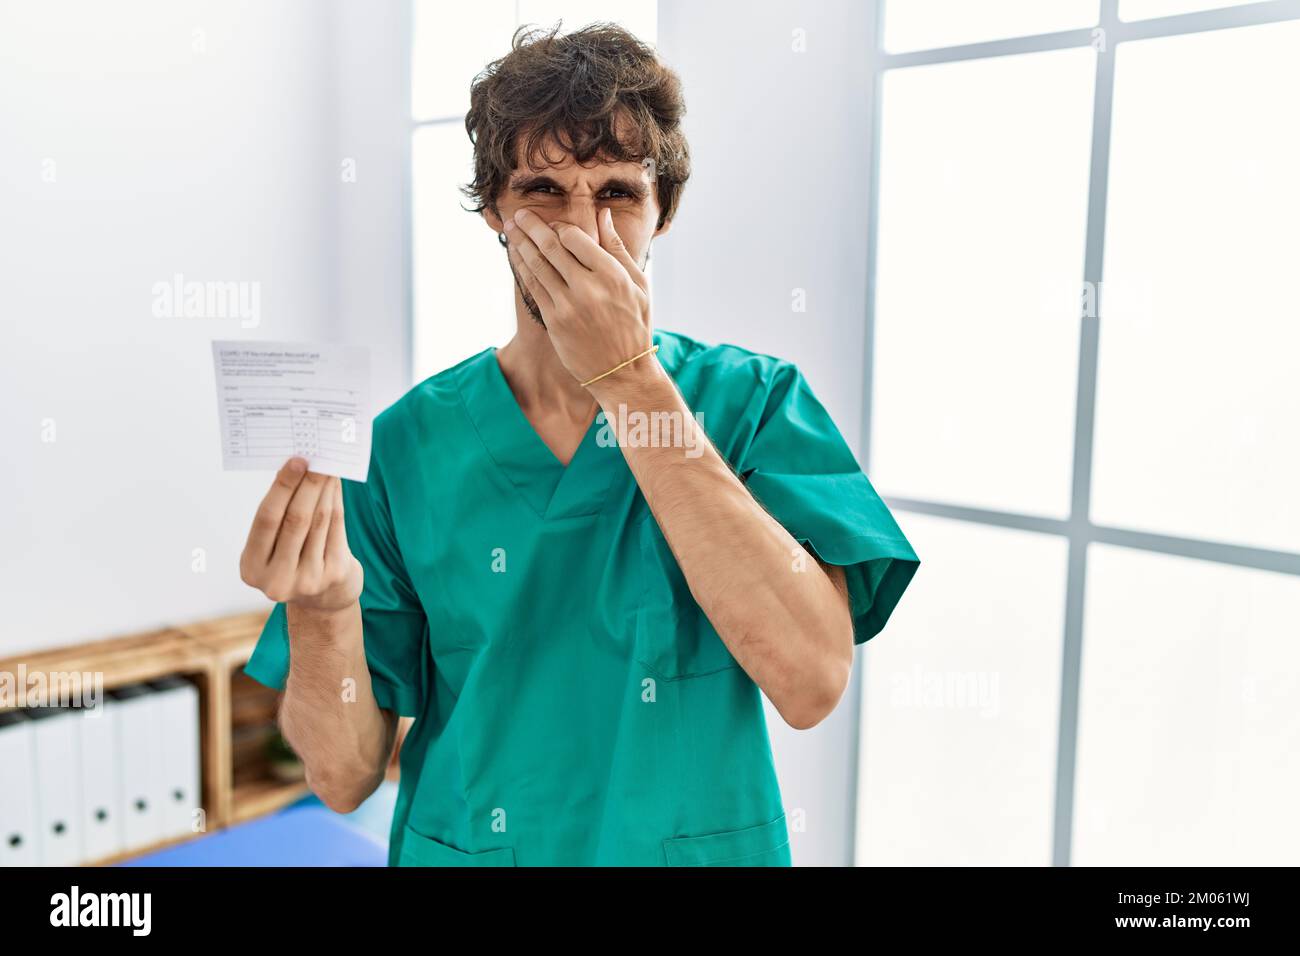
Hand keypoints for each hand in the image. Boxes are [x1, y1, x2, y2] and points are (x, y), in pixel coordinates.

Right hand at [239, 458, 362, 613]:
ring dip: (324, 489)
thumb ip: (279, 515)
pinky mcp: (334, 575)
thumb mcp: (274, 546)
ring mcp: (308, 580)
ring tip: (328, 466)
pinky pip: (336, 528)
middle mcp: (277, 578)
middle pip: (295, 519)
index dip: (282, 487)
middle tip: (317, 458)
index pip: (266, 519)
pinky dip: (336, 502)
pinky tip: (335, 486)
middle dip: (307, 484)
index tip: (296, 461)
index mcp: (251, 568)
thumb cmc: (293, 559)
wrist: (323, 599)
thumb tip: (293, 466)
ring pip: (319, 521)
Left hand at [504, 206, 652, 384]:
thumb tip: (603, 214)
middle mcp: (588, 288)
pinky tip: (516, 256)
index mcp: (612, 275)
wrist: (623, 371)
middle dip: (531, 227)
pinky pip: (533, 287)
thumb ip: (618, 248)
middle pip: (551, 247)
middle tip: (518, 214)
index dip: (560, 226)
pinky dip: (522, 268)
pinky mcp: (554, 321)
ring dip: (520, 244)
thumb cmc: (634, 325)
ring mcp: (568, 306)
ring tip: (511, 229)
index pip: (575, 238)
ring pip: (537, 265)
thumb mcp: (639, 285)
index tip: (553, 223)